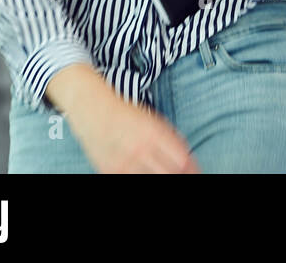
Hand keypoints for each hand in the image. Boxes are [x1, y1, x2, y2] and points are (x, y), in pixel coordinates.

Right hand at [68, 90, 200, 172]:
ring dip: (160, 174)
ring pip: (151, 178)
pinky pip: (131, 178)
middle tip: (179, 171)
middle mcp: (139, 149)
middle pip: (169, 173)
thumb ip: (169, 138)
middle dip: (176, 173)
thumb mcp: (152, 119)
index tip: (195, 171)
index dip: (191, 168)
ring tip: (161, 170)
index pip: (181, 160)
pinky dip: (140, 174)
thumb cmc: (125, 111)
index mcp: (153, 134)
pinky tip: (143, 170)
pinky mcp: (109, 170)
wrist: (91, 107)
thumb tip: (186, 158)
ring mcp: (123, 162)